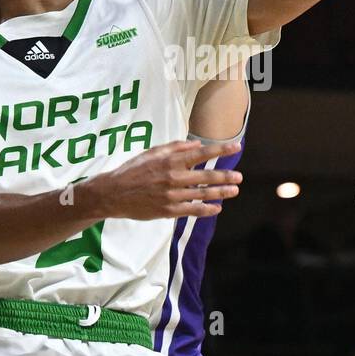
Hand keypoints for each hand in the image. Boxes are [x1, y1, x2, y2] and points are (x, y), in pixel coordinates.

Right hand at [96, 140, 242, 220]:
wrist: (114, 193)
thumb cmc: (133, 170)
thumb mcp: (152, 152)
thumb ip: (175, 147)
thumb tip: (197, 144)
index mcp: (171, 160)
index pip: (202, 153)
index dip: (221, 150)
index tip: (236, 147)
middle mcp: (174, 177)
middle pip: (207, 176)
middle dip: (226, 176)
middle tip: (240, 177)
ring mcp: (172, 195)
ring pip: (203, 194)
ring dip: (221, 193)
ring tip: (234, 190)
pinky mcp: (168, 210)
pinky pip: (192, 210)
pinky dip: (206, 210)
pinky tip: (217, 208)